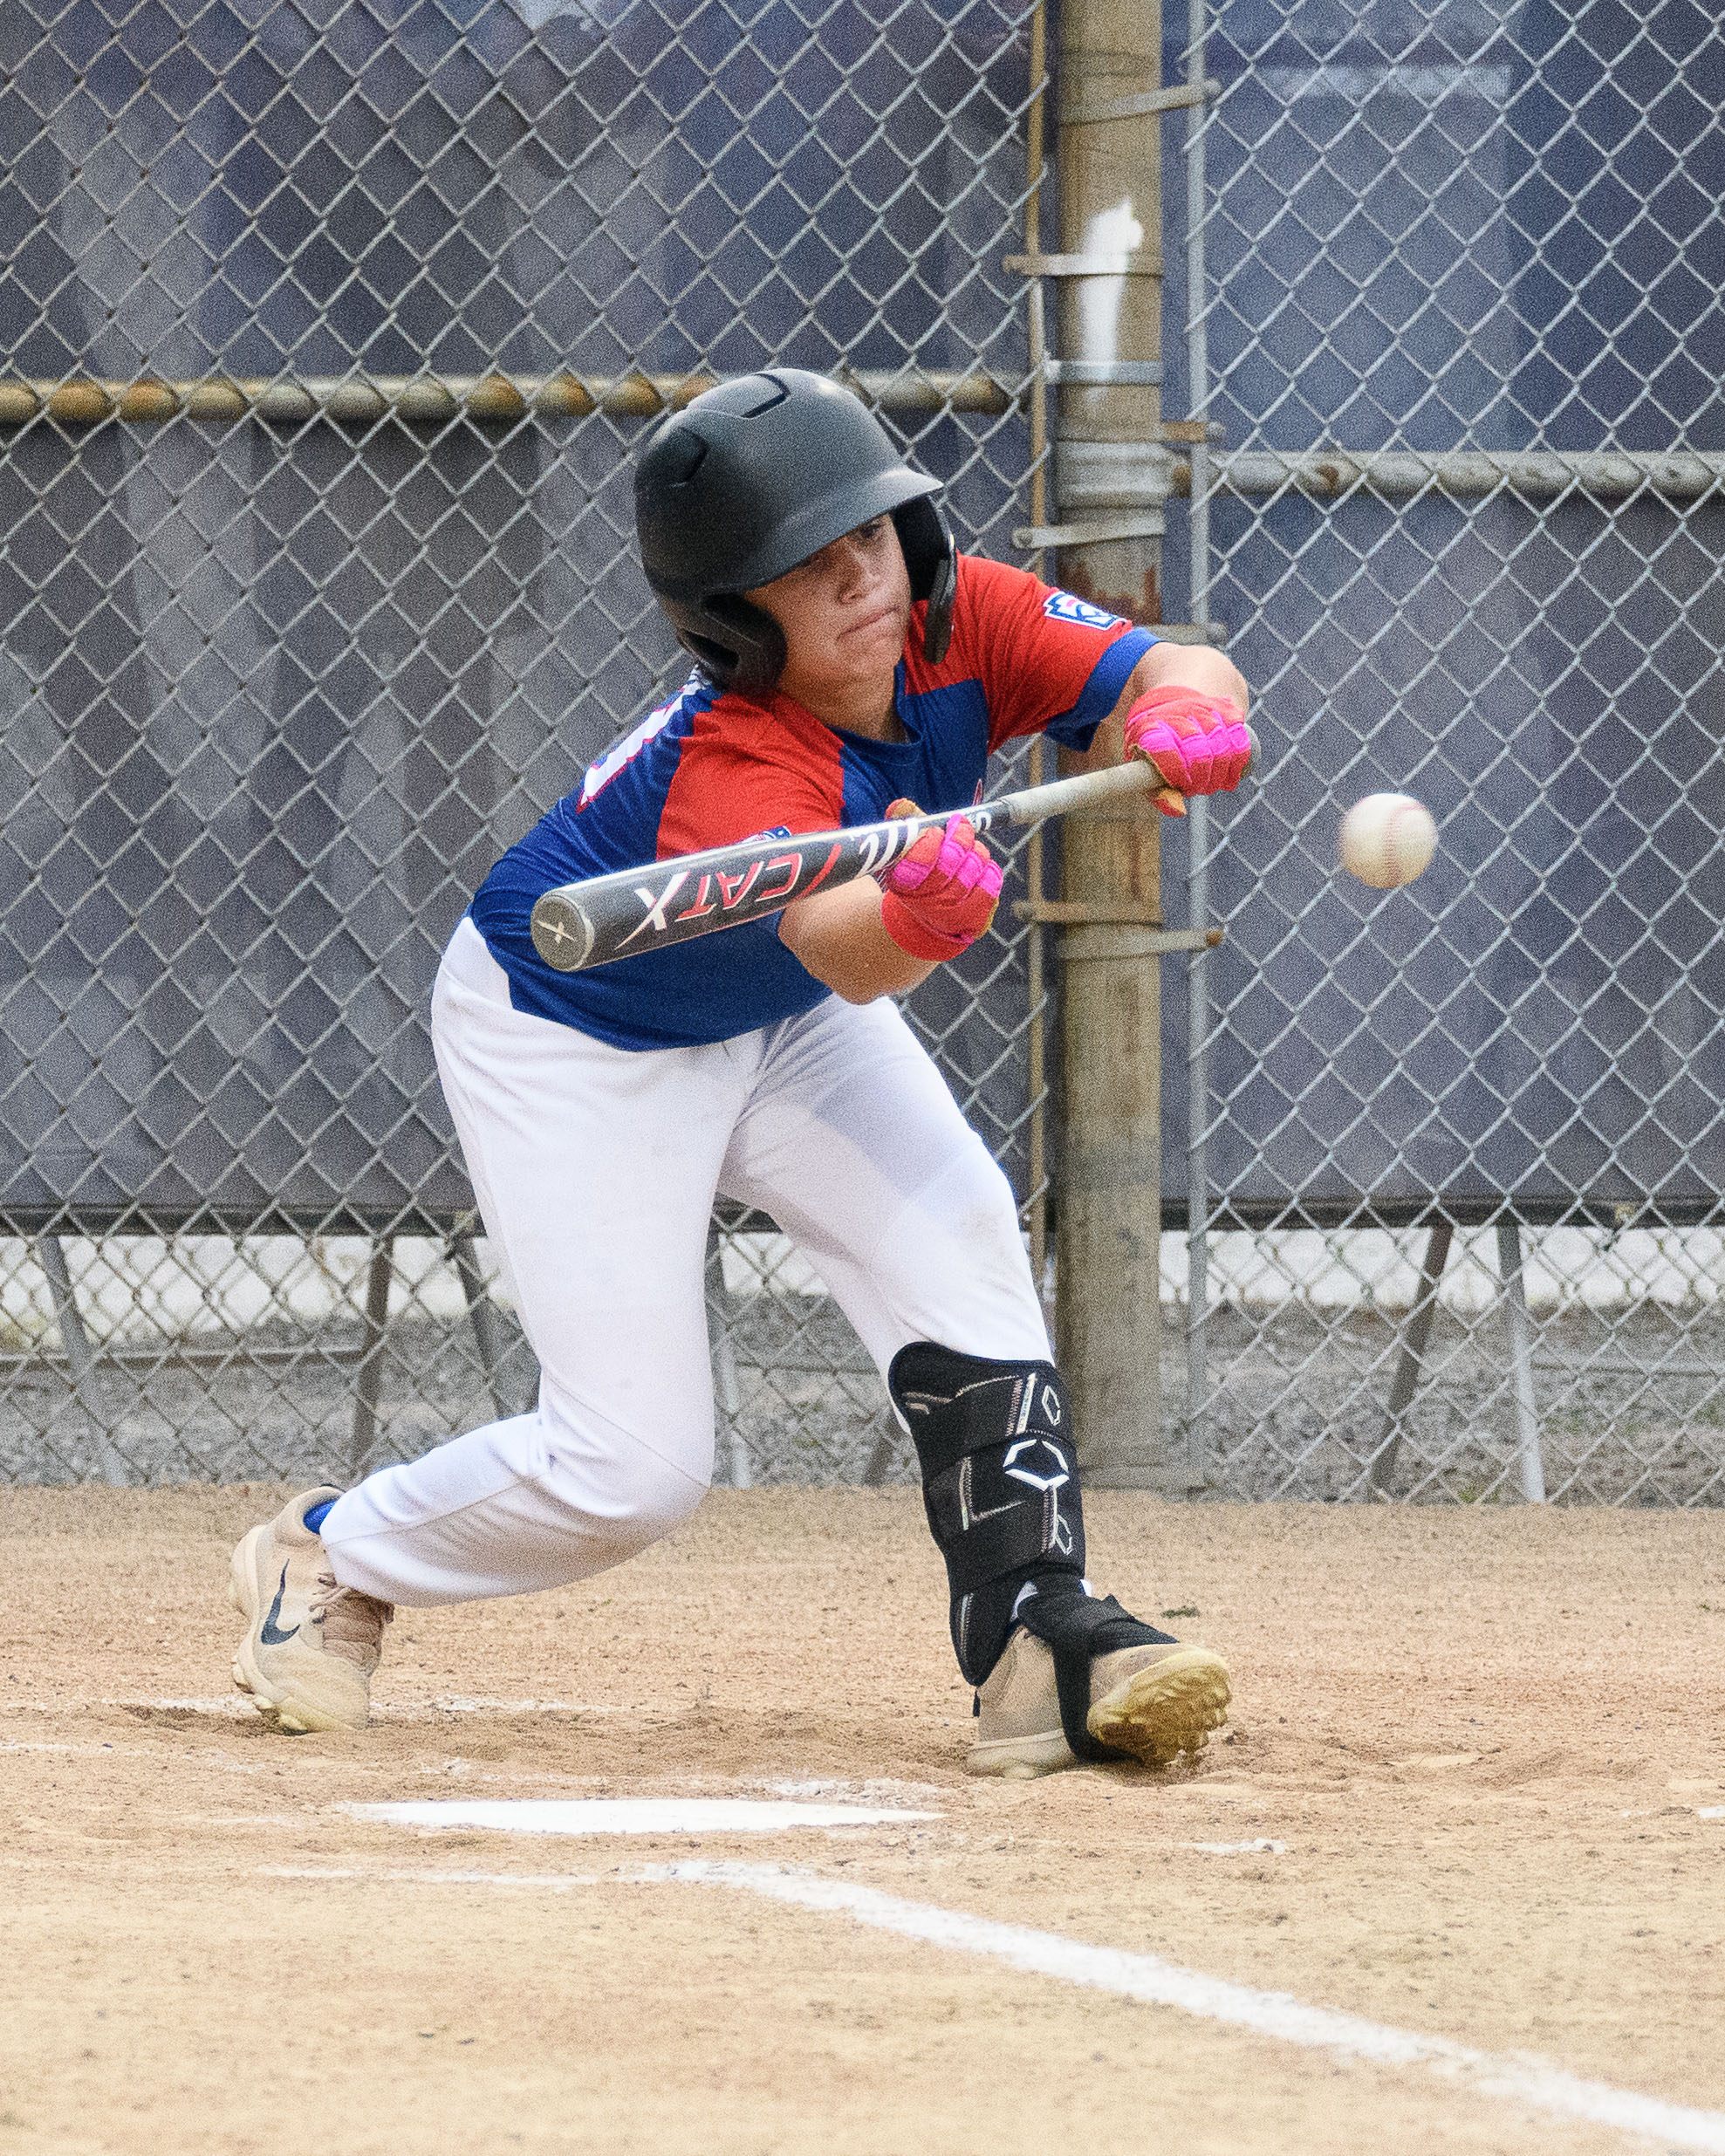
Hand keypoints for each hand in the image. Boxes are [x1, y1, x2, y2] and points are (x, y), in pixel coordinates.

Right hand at [878, 798, 1002, 959]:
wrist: (928, 921)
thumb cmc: (919, 878)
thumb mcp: (906, 853)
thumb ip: (906, 827)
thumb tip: (900, 806)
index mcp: (904, 883)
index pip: (920, 858)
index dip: (931, 840)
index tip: (936, 831)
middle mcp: (927, 902)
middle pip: (951, 858)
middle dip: (959, 838)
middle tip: (960, 826)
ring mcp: (953, 913)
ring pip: (975, 865)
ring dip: (975, 852)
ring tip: (967, 851)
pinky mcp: (977, 917)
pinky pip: (992, 879)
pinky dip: (989, 868)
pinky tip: (979, 868)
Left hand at [1123, 686, 1252, 816]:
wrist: (1183, 689)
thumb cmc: (1158, 735)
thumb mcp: (1142, 758)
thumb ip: (1153, 787)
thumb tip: (1179, 811)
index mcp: (1154, 724)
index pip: (1164, 750)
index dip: (1175, 773)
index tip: (1180, 785)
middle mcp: (1182, 714)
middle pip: (1199, 754)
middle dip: (1199, 780)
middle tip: (1195, 788)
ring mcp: (1208, 711)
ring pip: (1222, 751)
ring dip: (1217, 776)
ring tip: (1209, 784)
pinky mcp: (1231, 713)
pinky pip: (1240, 745)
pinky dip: (1236, 766)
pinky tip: (1228, 779)